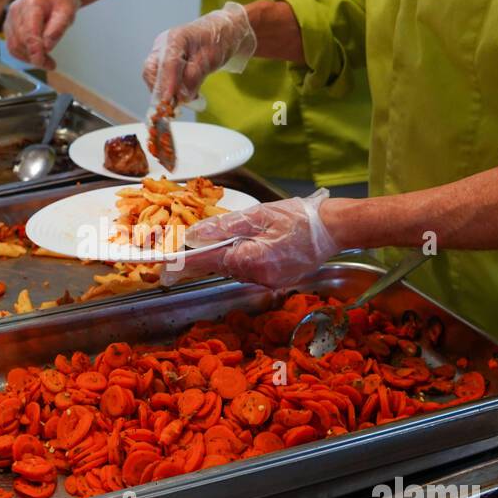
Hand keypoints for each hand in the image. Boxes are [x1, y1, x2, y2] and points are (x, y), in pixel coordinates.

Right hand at [3, 0, 81, 68]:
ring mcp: (10, 17)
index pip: (29, 31)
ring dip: (29, 58)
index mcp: (32, 3)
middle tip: (50, 64)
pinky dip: (24, 55)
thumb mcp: (67, 12)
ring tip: (46, 61)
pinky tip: (37, 56)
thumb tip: (47, 47)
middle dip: (35, 56)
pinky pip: (12, 46)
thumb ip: (58, 29)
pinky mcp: (9, 26)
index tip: (41, 62)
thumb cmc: (61, 0)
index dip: (34, 50)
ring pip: (14, 46)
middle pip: (20, 40)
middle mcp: (17, 9)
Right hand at [142, 1, 256, 109]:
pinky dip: (171, 91)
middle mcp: (163, 45)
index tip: (168, 101)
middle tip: (175, 107)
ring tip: (186, 101)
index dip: (166, 84)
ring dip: (167, 93)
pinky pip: (162, 81)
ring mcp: (162, 54)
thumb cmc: (218, 40)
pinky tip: (186, 96)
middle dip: (161, 91)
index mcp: (176, 38)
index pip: (167, 63)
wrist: (222, 31)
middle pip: (151, 71)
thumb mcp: (212, 58)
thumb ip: (194, 77)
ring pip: (155, 79)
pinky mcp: (164, 64)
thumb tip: (182, 97)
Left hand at [164, 190, 340, 288]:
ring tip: (244, 235)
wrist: (335, 229)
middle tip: (196, 244)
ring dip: (230, 254)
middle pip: (220, 266)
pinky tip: (257, 244)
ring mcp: (268, 283)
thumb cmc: (300, 217)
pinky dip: (246, 258)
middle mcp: (257, 278)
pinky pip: (251, 271)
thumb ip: (224, 226)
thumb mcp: (258, 215)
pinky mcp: (276, 282)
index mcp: (251, 260)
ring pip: (235, 268)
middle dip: (208, 254)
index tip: (163, 269)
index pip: (207, 262)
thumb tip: (194, 235)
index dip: (183, 264)